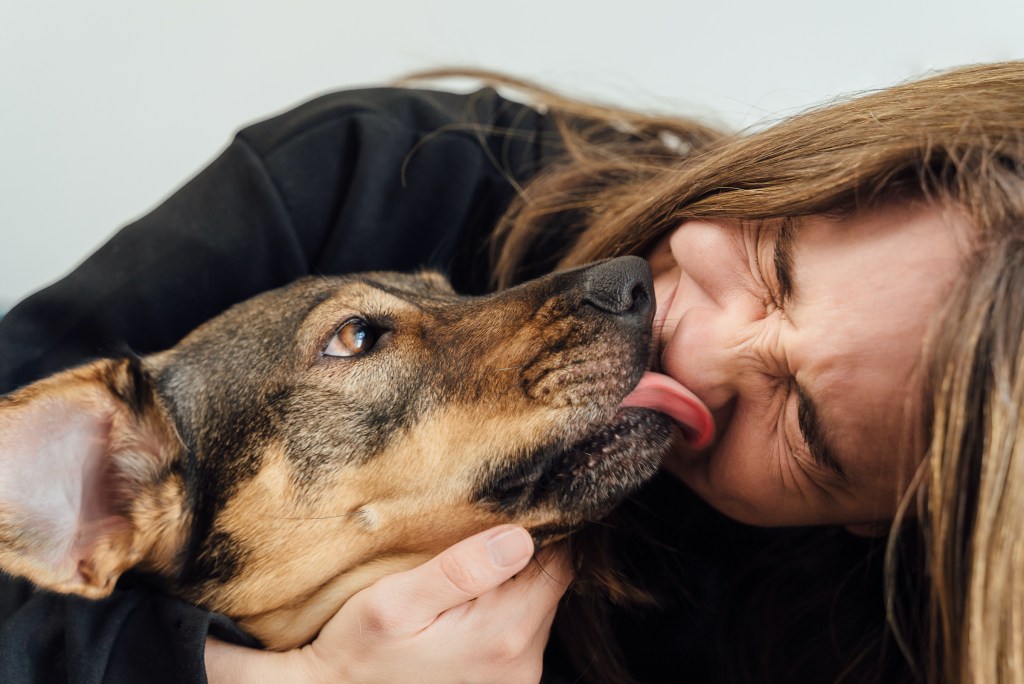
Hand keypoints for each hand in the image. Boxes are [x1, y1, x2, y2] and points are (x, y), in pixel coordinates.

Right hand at [206, 525, 572, 682]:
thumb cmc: (358, 650)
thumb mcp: (395, 601)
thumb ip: (460, 570)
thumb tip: (520, 538)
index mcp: (503, 635)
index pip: (559, 563)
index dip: (540, 528)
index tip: (507, 508)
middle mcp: (521, 661)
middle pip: (550, 583)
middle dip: (523, 552)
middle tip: (479, 530)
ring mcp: (515, 674)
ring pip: (537, 603)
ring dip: (512, 580)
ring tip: (466, 563)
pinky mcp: (504, 679)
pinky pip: (520, 626)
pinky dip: (501, 604)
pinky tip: (465, 597)